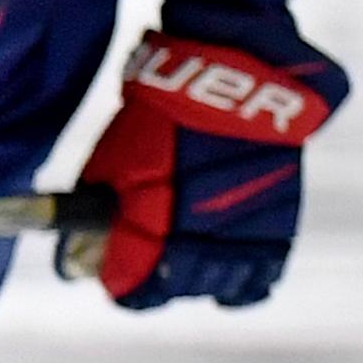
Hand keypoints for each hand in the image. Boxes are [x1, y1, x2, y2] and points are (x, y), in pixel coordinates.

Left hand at [65, 25, 343, 309]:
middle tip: (150, 269)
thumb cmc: (159, 115)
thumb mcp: (114, 162)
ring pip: (224, 283)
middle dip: (160, 283)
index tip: (117, 283)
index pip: (135, 288)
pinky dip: (246, 281)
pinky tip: (231, 277)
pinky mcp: (283, 218)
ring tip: (188, 267)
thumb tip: (79, 254)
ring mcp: (246, 230)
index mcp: (155, 227)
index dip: (124, 288)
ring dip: (202, 281)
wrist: (231, 73)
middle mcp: (203, 237)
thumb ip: (100, 209)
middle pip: (180, 288)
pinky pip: (266, 271)